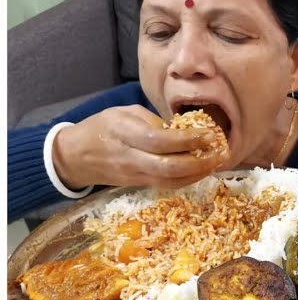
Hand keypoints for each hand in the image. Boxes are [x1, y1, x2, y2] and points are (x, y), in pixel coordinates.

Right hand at [51, 105, 226, 190]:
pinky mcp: (137, 185)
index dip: (188, 140)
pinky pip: (166, 185)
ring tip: (218, 161)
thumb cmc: (102, 127)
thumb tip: (185, 128)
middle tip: (220, 151)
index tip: (209, 134)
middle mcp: (130, 158)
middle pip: (168, 167)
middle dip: (199, 161)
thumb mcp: (125, 113)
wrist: (74, 156)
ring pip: (170, 181)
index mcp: (125, 133)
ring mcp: (133, 175)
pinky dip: (187, 180)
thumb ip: (153, 121)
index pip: (160, 141)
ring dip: (198, 174)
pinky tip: (202, 170)